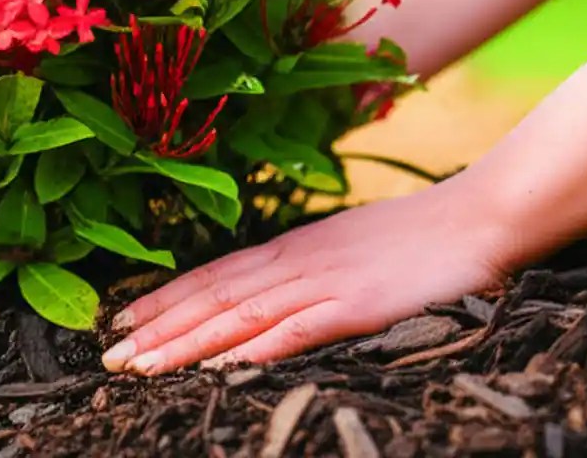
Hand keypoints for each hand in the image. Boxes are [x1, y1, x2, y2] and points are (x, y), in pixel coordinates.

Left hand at [101, 176, 513, 373]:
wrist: (478, 217)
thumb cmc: (419, 236)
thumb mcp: (348, 245)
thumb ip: (307, 268)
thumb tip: (270, 291)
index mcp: (293, 248)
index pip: (214, 276)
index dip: (165, 299)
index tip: (122, 321)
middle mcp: (296, 263)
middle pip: (213, 298)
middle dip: (158, 328)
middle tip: (109, 356)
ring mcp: (324, 283)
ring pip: (238, 316)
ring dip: (185, 344)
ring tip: (139, 367)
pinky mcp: (357, 306)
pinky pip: (295, 331)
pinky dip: (253, 349)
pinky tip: (218, 368)